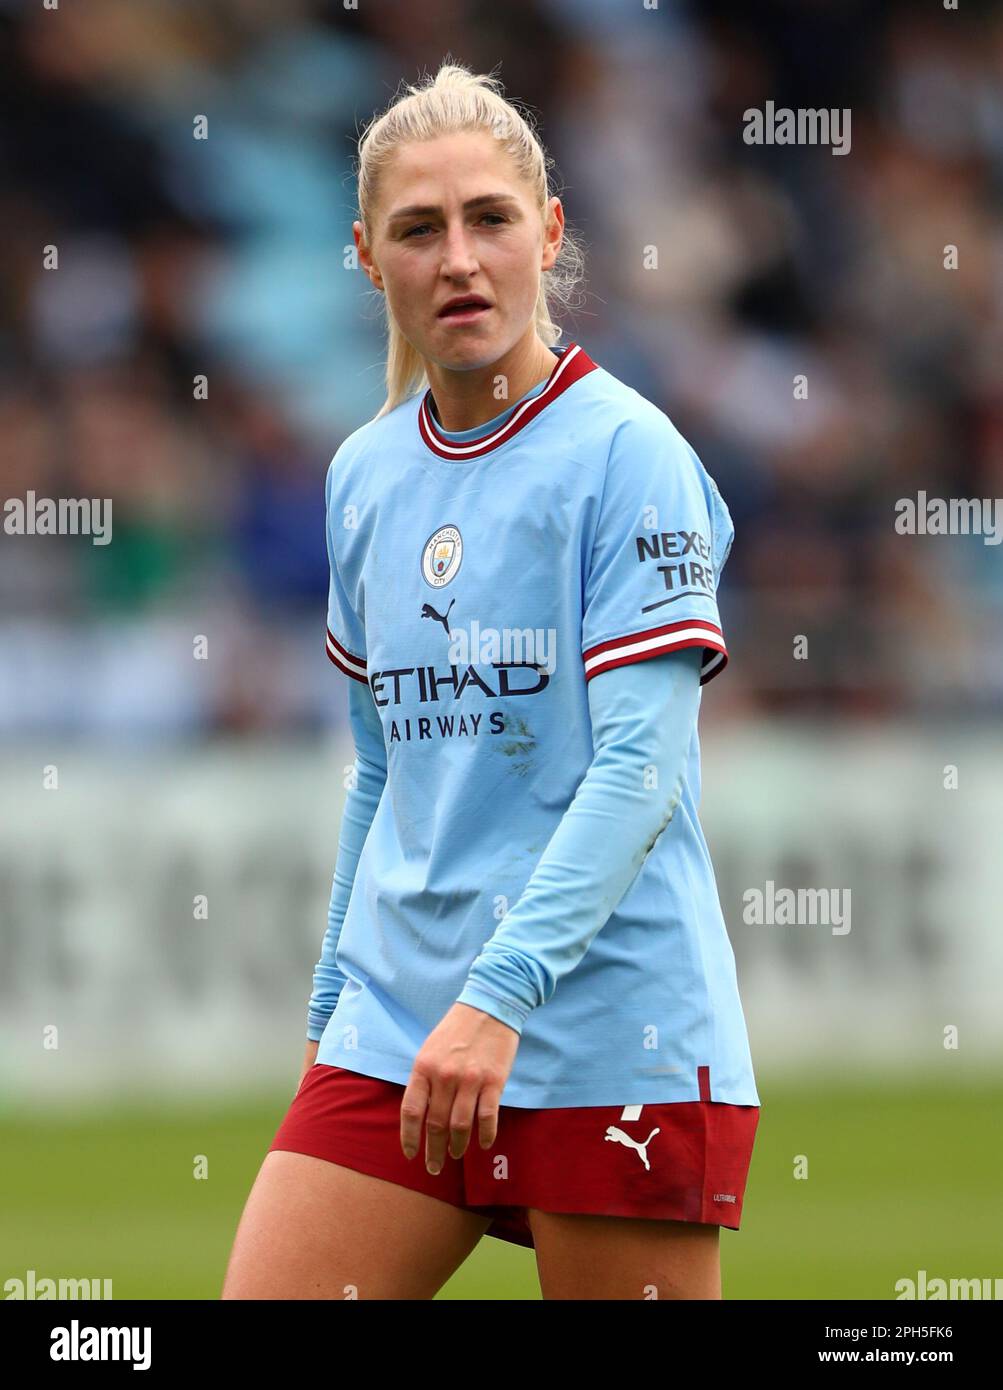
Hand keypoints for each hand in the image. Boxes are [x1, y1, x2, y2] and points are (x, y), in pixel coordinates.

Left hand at [400, 1002, 519, 1173]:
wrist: (489, 1006)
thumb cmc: (457, 1030)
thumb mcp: (430, 1050)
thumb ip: (425, 1080)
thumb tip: (420, 1114)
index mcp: (424, 1067)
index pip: (411, 1111)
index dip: (410, 1138)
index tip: (411, 1154)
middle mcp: (444, 1076)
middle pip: (436, 1123)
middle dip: (433, 1150)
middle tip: (434, 1166)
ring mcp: (470, 1079)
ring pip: (460, 1125)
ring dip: (457, 1146)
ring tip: (455, 1155)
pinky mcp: (494, 1081)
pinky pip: (487, 1116)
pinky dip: (486, 1134)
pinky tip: (484, 1143)